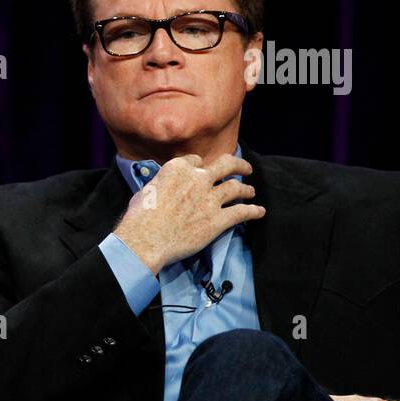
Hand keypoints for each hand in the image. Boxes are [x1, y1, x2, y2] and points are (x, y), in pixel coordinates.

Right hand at [112, 152, 265, 274]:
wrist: (146, 240)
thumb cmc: (140, 217)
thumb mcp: (146, 190)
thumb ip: (162, 184)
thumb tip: (162, 187)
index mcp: (178, 168)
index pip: (197, 161)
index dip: (201, 166)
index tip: (204, 171)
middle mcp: (198, 179)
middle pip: (226, 164)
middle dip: (238, 165)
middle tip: (245, 168)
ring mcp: (211, 198)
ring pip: (236, 188)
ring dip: (246, 189)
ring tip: (250, 191)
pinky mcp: (219, 219)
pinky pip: (242, 212)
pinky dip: (254, 211)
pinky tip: (259, 212)